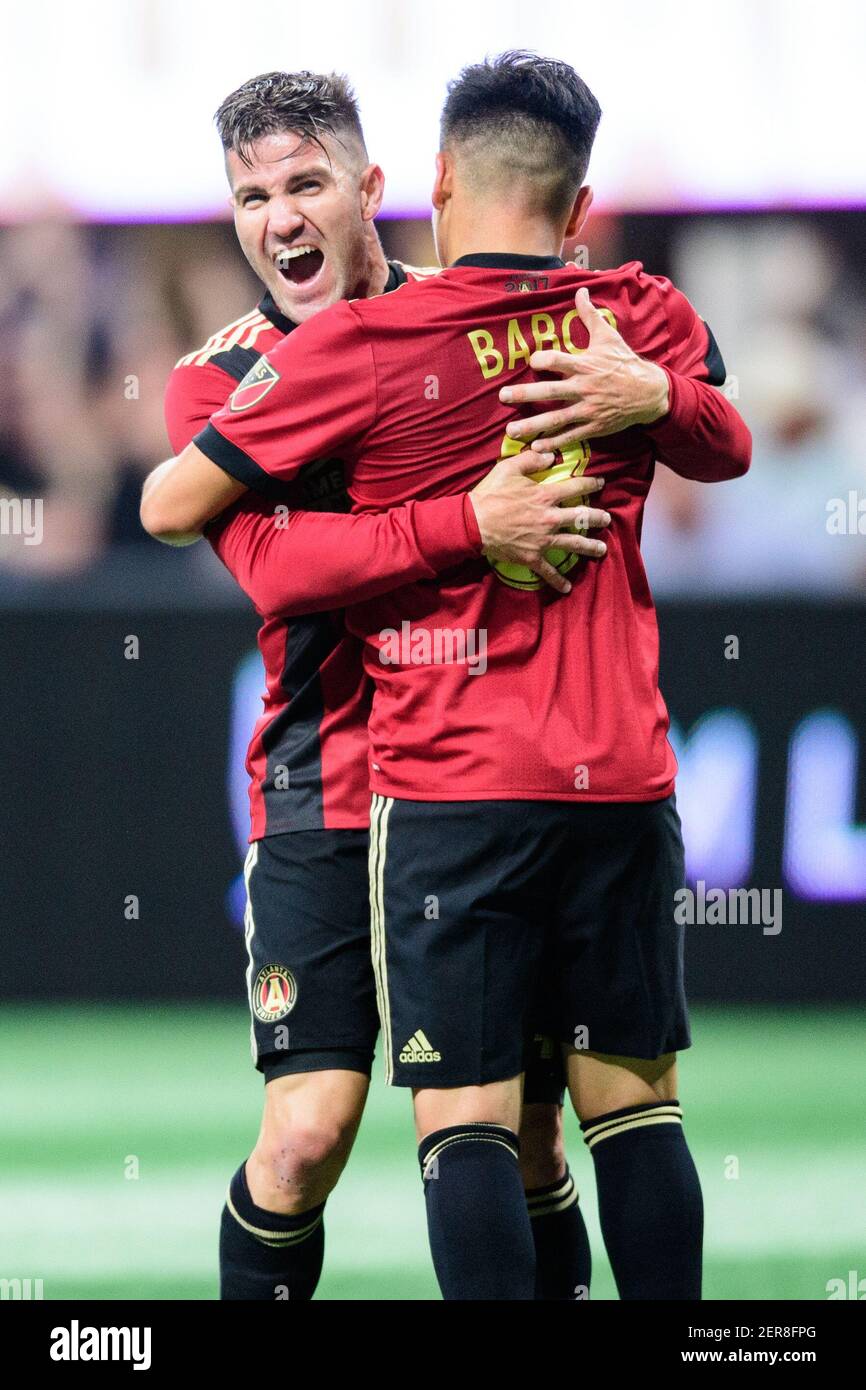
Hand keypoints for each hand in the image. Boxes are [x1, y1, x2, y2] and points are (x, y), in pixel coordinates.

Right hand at [469, 447, 609, 594]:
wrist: (473, 523)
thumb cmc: (490, 494)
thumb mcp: (508, 468)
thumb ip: (531, 459)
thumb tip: (550, 455)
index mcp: (545, 495)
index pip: (576, 487)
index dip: (591, 484)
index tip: (600, 482)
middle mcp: (549, 518)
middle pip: (582, 517)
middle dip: (598, 517)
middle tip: (607, 519)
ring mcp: (543, 540)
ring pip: (574, 544)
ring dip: (590, 547)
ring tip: (601, 549)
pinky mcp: (532, 557)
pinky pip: (549, 571)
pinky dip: (558, 581)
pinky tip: (567, 587)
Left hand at [499, 287, 669, 452]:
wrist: (649, 392)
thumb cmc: (624, 362)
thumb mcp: (608, 336)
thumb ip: (589, 315)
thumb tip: (579, 290)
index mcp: (585, 365)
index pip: (559, 361)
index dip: (543, 360)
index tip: (531, 362)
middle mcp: (584, 388)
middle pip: (551, 392)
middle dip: (525, 395)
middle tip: (503, 396)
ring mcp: (588, 409)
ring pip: (557, 419)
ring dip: (533, 426)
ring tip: (511, 430)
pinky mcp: (594, 426)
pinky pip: (571, 436)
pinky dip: (555, 442)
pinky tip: (537, 447)